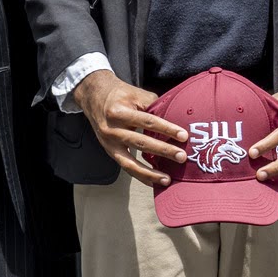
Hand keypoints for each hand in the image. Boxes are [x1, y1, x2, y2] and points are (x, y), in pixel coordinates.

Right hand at [73, 69, 186, 186]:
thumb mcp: (136, 94)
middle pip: (141, 143)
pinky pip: (126, 167)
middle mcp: (112, 129)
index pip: (148, 121)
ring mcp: (109, 143)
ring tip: (167, 179)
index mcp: (119, 112)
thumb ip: (154, 106)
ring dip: (150, 172)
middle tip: (181, 157)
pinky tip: (153, 182)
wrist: (94, 96)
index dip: (167, 128)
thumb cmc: (119, 95)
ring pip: (131, 162)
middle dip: (163, 151)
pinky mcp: (110, 151)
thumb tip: (176, 118)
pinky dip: (140, 176)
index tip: (183, 136)